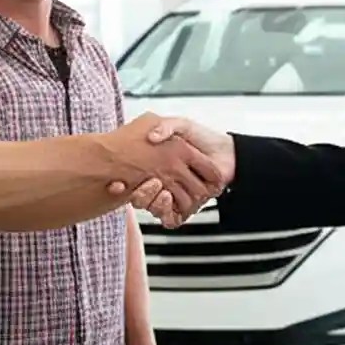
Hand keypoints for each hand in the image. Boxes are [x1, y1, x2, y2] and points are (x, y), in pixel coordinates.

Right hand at [101, 113, 223, 221]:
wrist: (228, 153)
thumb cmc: (202, 138)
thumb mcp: (181, 125)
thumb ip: (165, 126)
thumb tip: (152, 137)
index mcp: (155, 167)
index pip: (131, 180)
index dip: (121, 184)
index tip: (117, 182)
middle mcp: (162, 184)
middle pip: (141, 198)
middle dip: (140, 194)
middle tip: (147, 182)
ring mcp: (173, 198)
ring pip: (154, 209)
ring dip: (153, 201)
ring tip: (160, 189)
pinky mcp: (185, 209)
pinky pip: (170, 219)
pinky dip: (167, 212)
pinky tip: (169, 197)